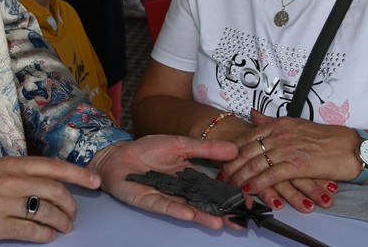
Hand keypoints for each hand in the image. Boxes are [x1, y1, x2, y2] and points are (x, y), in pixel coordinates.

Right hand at [0, 156, 100, 242]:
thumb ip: (21, 173)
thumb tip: (48, 182)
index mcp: (13, 164)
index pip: (54, 167)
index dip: (78, 174)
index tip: (95, 181)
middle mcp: (12, 182)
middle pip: (56, 192)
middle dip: (71, 205)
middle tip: (73, 214)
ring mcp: (5, 204)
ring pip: (47, 213)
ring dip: (61, 222)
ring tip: (63, 227)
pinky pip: (31, 232)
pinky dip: (45, 235)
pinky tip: (48, 236)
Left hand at [89, 134, 237, 230]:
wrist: (118, 155)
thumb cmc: (148, 149)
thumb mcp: (181, 144)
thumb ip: (206, 149)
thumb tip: (235, 149)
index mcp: (191, 176)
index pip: (215, 188)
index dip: (231, 195)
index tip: (249, 201)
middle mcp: (182, 190)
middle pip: (205, 203)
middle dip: (223, 212)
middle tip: (241, 219)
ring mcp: (167, 197)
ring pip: (189, 208)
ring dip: (204, 216)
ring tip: (220, 223)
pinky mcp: (149, 200)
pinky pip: (165, 206)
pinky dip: (178, 210)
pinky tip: (191, 214)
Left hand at [222, 110, 347, 212]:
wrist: (350, 148)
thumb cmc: (325, 139)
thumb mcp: (295, 125)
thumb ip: (272, 122)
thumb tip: (253, 115)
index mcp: (280, 124)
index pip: (248, 137)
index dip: (233, 150)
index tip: (223, 159)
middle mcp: (281, 134)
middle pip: (248, 150)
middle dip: (232, 165)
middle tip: (221, 176)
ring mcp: (288, 149)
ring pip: (256, 163)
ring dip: (240, 176)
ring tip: (231, 185)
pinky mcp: (297, 164)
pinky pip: (271, 175)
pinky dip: (257, 183)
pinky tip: (249, 189)